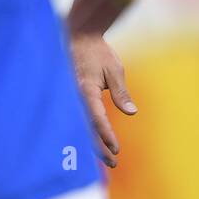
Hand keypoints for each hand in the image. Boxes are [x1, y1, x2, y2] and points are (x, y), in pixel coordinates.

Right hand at [69, 33, 135, 166]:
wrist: (77, 35)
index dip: (106, 136)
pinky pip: (74, 119)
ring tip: (104, 158)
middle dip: (99, 148)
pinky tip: (90, 142)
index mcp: (85, 90)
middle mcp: (73, 96)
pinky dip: (83, 132)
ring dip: (90, 143)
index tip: (116, 149)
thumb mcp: (114, 69)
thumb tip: (131, 113)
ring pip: (78, 127)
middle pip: (85, 129)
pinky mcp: (67, 98)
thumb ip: (120, 93)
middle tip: (113, 162)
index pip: (97, 119)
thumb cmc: (97, 52)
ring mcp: (68, 98)